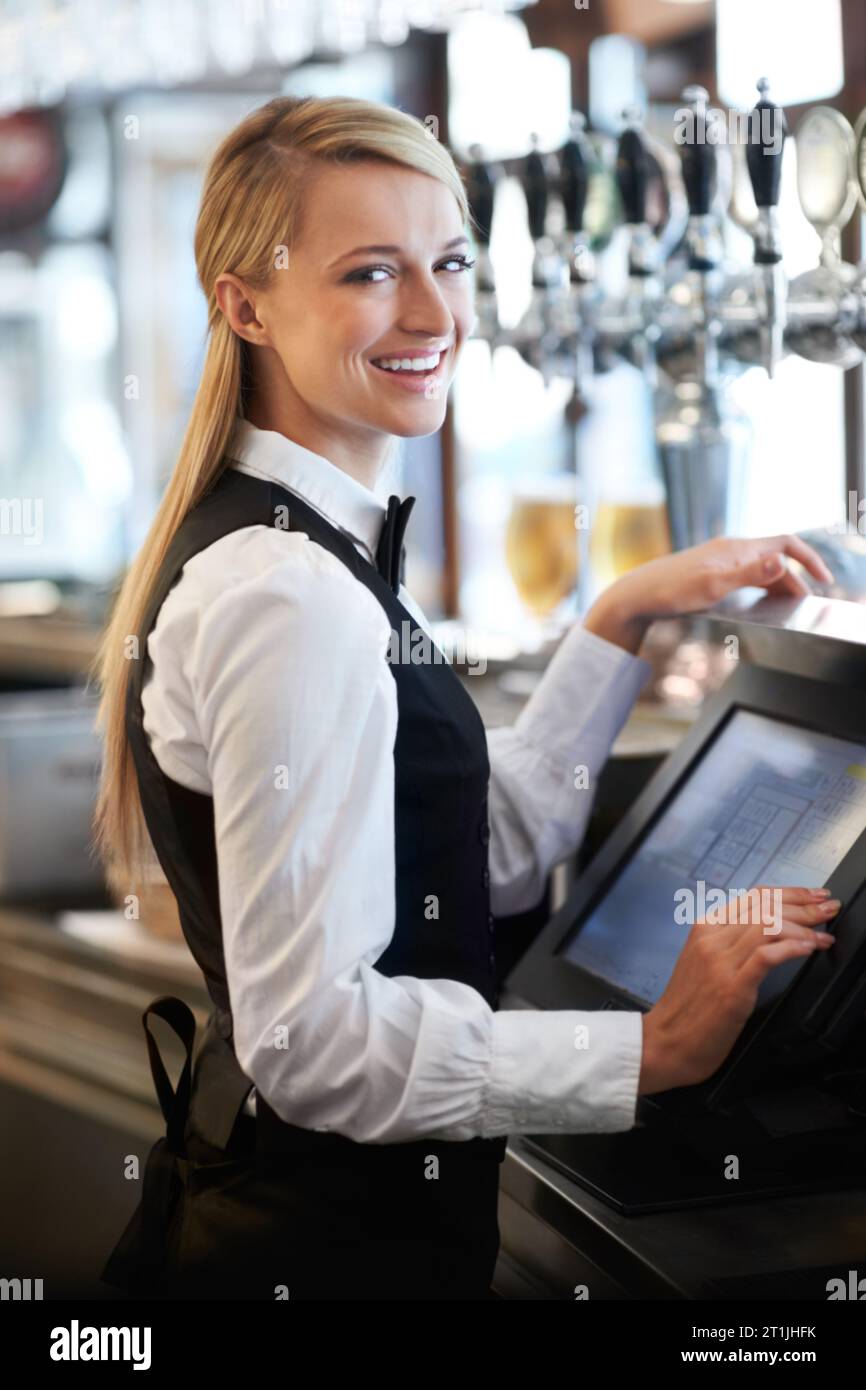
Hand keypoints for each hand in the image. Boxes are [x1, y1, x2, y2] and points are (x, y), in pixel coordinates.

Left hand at [585, 534, 833, 654]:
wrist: (637, 596)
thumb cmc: (671, 591)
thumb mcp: (714, 585)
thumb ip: (751, 573)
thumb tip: (781, 560)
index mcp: (737, 548)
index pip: (785, 543)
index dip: (808, 559)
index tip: (823, 580)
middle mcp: (731, 549)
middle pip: (775, 558)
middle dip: (794, 578)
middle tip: (804, 604)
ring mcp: (719, 559)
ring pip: (760, 567)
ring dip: (778, 583)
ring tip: (786, 605)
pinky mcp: (709, 571)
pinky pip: (745, 574)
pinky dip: (760, 586)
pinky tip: (757, 601)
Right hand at [638, 886, 840, 1094]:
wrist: (667, 1042)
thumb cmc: (688, 1007)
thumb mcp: (704, 961)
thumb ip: (730, 940)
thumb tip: (770, 928)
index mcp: (705, 928)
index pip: (755, 896)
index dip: (791, 892)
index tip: (813, 896)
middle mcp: (711, 939)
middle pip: (766, 907)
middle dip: (805, 905)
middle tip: (828, 909)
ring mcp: (720, 963)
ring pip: (768, 926)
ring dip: (805, 928)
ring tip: (823, 936)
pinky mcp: (731, 988)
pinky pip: (766, 956)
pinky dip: (792, 948)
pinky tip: (807, 949)